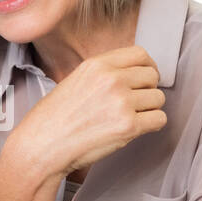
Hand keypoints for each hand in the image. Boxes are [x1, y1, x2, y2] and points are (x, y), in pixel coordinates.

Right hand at [9, 44, 165, 180]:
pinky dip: (152, 126)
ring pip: (158, 99)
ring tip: (130, 119)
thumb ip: (103, 75)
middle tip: (136, 104)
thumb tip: (131, 76)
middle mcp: (111, 79)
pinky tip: (136, 130)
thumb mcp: (75, 81)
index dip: (147, 67)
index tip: (144, 79)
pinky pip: (159, 120)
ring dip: (149, 110)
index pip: (140, 54)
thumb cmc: (53, 120)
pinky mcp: (129, 126)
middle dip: (147, 90)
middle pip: (152, 76)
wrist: (42, 146)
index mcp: (97, 65)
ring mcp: (122, 102)